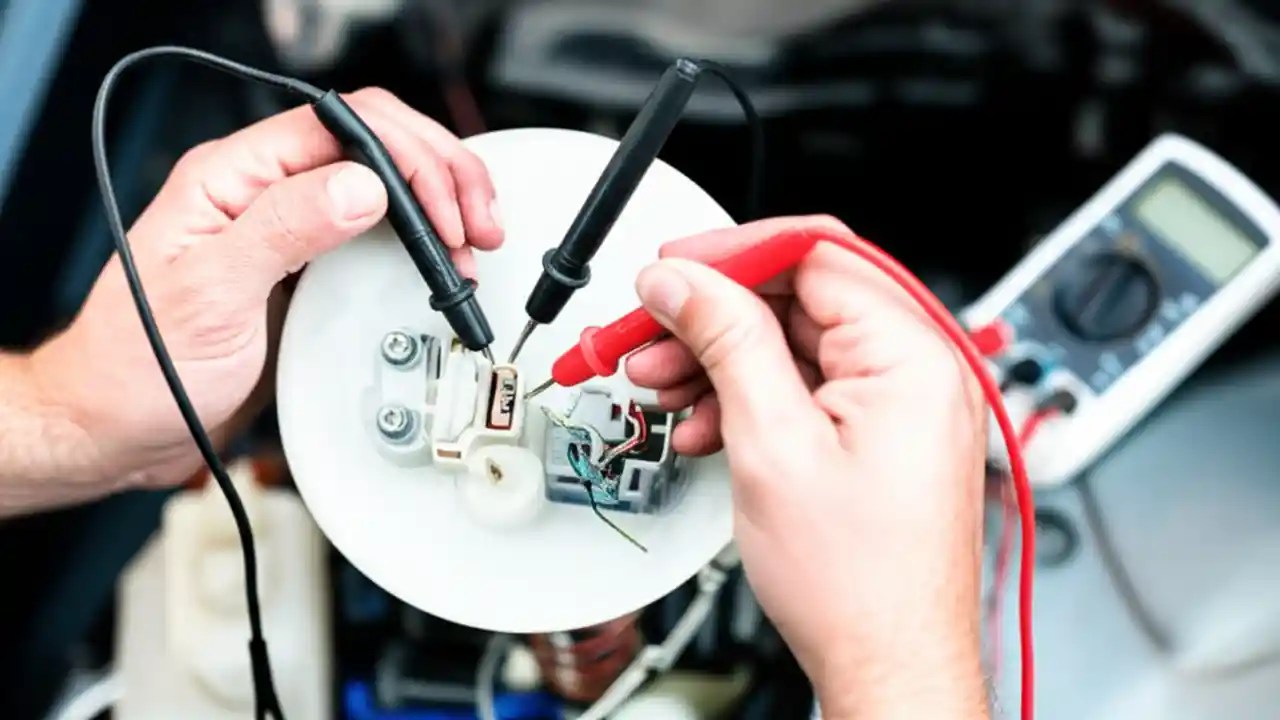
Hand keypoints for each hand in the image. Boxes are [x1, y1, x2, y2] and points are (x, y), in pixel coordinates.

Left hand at [31, 88, 502, 492]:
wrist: (122, 427)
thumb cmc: (141, 365)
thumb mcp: (211, 293)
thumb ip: (284, 230)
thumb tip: (362, 186)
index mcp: (232, 178)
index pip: (341, 125)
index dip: (408, 158)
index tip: (443, 212)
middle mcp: (263, 193)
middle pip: (375, 143)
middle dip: (441, 173)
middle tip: (478, 224)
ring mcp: (290, 230)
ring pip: (384, 184)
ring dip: (440, 204)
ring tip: (474, 240)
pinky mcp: (308, 270)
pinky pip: (376, 233)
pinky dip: (421, 241)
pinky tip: (441, 258)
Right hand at [626, 216, 988, 718]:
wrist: (887, 665)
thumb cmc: (859, 584)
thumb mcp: (772, 443)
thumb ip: (726, 341)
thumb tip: (684, 281)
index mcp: (911, 358)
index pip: (816, 254)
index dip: (732, 252)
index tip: (673, 267)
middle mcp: (917, 372)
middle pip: (798, 299)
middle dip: (713, 316)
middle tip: (649, 332)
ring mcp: (900, 406)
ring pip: (793, 346)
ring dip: (720, 360)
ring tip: (663, 386)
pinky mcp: (878, 436)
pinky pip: (805, 390)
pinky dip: (747, 399)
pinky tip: (704, 424)